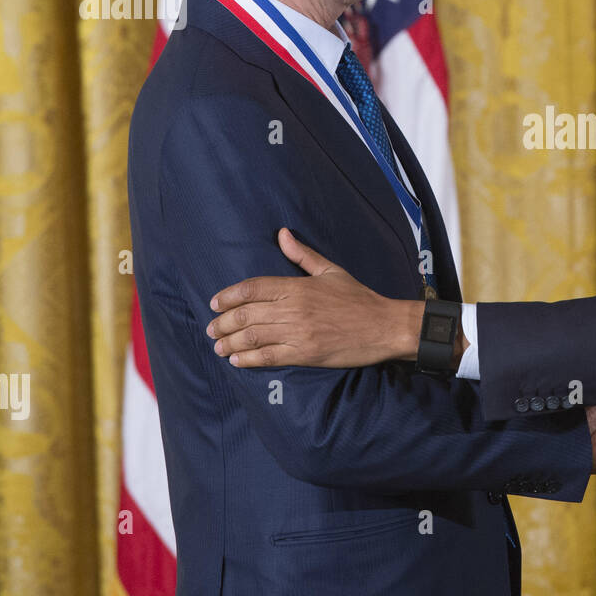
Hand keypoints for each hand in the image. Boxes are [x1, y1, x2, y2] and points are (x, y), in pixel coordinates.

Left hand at [207, 228, 422, 367]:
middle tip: (212, 329)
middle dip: (222, 323)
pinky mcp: (305, 354)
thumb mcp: (331, 270)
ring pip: (252, 337)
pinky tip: (237, 360)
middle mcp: (294, 309)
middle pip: (246, 314)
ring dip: (229, 343)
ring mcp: (298, 333)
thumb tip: (282, 234)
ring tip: (218, 347)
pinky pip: (268, 357)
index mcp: (298, 286)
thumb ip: (303, 255)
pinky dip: (248, 359)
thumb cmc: (359, 297)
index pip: (252, 288)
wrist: (384, 326)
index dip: (227, 296)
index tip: (214, 303)